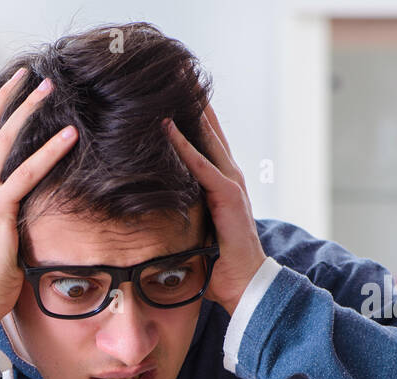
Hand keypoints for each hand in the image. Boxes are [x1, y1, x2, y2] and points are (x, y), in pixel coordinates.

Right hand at [0, 69, 78, 330]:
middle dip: (9, 98)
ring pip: (3, 142)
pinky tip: (69, 136)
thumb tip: (22, 206)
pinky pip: (25, 174)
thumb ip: (1, 215)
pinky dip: (48, 152)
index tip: (13, 93)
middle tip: (31, 75)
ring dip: (27, 111)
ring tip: (49, 88)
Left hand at [162, 104, 266, 315]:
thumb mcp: (196, 232)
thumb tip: (151, 214)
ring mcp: (230, 186)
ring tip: (174, 86)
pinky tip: (169, 129)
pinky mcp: (227, 197)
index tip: (175, 94)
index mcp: (220, 185)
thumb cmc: (219, 265)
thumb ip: (181, 215)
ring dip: (191, 113)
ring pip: (208, 140)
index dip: (191, 117)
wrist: (245, 285)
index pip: (205, 143)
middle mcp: (228, 179)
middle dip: (194, 102)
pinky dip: (185, 147)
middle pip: (209, 132)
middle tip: (178, 74)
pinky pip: (202, 167)